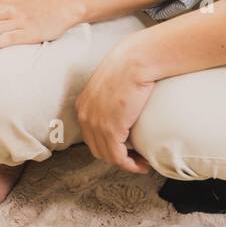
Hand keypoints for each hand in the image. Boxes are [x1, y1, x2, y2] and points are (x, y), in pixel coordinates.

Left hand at [75, 36, 159, 173]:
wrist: (136, 61)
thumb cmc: (129, 66)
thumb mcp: (110, 83)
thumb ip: (109, 98)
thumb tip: (122, 109)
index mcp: (83, 105)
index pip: (90, 135)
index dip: (107, 145)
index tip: (125, 148)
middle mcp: (85, 116)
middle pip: (97, 148)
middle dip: (115, 156)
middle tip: (134, 158)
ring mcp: (96, 124)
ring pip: (108, 156)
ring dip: (126, 163)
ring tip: (141, 163)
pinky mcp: (111, 130)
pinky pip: (118, 157)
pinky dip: (130, 165)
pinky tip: (142, 164)